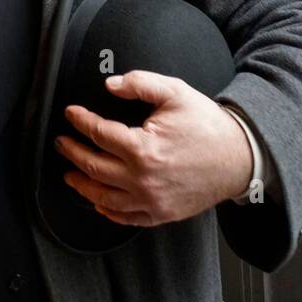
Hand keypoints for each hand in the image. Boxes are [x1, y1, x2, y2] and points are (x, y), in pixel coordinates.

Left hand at [54, 70, 254, 226]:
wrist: (239, 157)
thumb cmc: (208, 126)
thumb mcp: (175, 92)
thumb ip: (139, 83)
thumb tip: (111, 85)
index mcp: (143, 149)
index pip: (99, 134)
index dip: (80, 121)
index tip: (71, 114)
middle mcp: (143, 179)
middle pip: (94, 167)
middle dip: (72, 152)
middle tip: (62, 142)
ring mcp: (152, 201)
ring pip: (104, 198)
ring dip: (82, 185)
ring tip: (69, 174)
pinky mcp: (161, 214)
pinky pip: (127, 218)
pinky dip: (108, 211)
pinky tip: (99, 203)